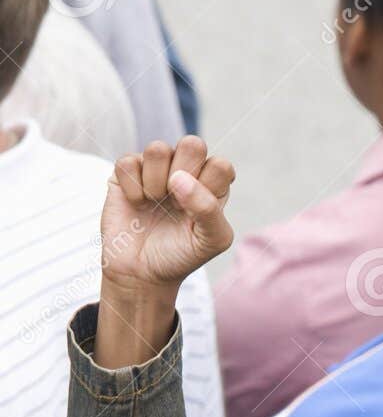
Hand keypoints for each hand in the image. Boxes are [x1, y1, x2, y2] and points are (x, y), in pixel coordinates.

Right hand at [95, 138, 234, 368]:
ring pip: (158, 149)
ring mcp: (156, 169)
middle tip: (175, 203)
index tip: (196, 214)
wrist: (142, 273)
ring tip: (154, 204)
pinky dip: (132, 188)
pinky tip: (136, 204)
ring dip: (155, 183)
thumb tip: (178, 178)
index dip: (208, 188)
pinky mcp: (127, 172)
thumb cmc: (180, 256)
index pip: (221, 166)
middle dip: (184, 175)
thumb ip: (209, 210)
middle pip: (193, 143)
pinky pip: (129, 162)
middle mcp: (186, 171)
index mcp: (212, 186)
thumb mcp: (210, 242)